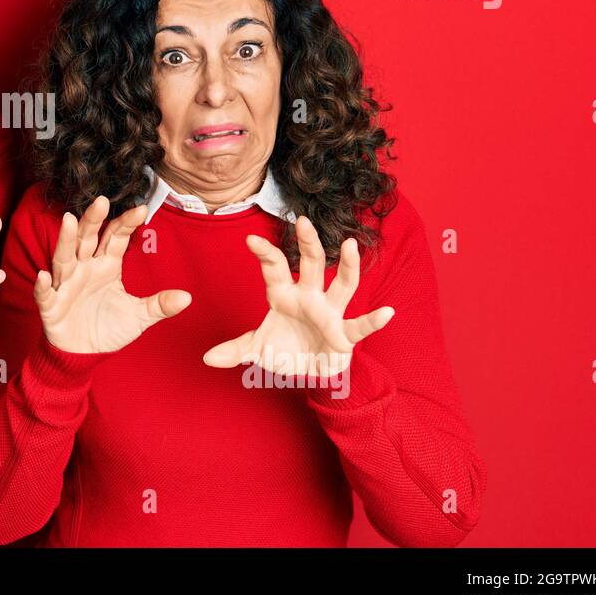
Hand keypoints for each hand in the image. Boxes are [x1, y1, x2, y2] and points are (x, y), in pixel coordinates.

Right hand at [35, 196, 190, 353]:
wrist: (84, 354)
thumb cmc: (108, 328)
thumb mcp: (138, 317)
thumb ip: (159, 305)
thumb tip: (187, 298)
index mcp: (106, 266)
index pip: (116, 238)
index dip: (126, 224)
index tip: (141, 209)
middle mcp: (85, 269)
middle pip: (87, 239)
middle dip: (93, 220)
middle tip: (102, 201)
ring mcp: (66, 285)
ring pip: (64, 258)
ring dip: (65, 239)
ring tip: (68, 220)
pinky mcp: (51, 305)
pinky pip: (45, 294)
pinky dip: (43, 286)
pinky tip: (43, 276)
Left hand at [202, 216, 393, 376]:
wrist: (310, 373)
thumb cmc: (285, 351)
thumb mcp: (257, 351)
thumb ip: (235, 350)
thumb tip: (207, 358)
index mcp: (284, 295)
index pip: (274, 269)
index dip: (264, 254)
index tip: (250, 240)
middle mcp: (309, 297)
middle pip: (310, 264)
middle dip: (307, 244)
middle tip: (302, 221)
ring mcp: (330, 313)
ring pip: (341, 285)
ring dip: (347, 266)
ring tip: (352, 244)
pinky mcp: (345, 335)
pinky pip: (360, 325)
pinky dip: (374, 321)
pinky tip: (388, 312)